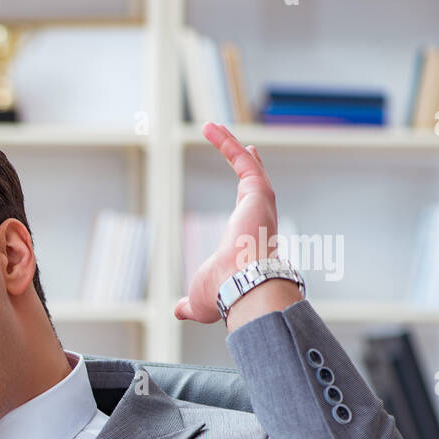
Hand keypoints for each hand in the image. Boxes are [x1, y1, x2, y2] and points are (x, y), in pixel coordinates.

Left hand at [174, 121, 279, 324]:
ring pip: (248, 167)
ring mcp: (260, 205)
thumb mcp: (200, 299)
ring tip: (212, 127)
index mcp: (248, 241)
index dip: (246, 196)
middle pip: (255, 185)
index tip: (247, 180)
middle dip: (249, 164)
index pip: (248, 213)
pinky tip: (210, 129)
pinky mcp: (257, 192)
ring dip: (232, 146)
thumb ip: (190, 303)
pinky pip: (242, 160)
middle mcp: (259, 220)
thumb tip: (178, 311)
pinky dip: (227, 143)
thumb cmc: (225, 296)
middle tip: (246, 148)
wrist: (243, 288)